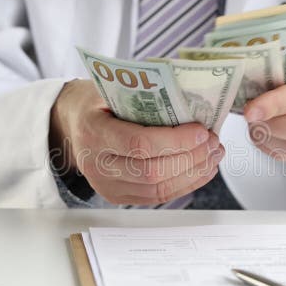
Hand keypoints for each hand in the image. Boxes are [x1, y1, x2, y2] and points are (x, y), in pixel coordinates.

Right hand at [49, 80, 223, 204]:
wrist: (72, 124)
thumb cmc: (97, 102)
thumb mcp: (113, 88)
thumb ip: (145, 94)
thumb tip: (193, 98)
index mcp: (94, 131)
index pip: (139, 144)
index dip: (176, 140)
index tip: (201, 130)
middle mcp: (97, 164)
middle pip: (151, 172)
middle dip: (190, 158)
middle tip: (213, 141)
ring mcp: (107, 186)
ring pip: (158, 190)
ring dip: (194, 173)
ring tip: (213, 154)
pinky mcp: (119, 197)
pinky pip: (158, 197)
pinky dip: (186, 184)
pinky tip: (203, 169)